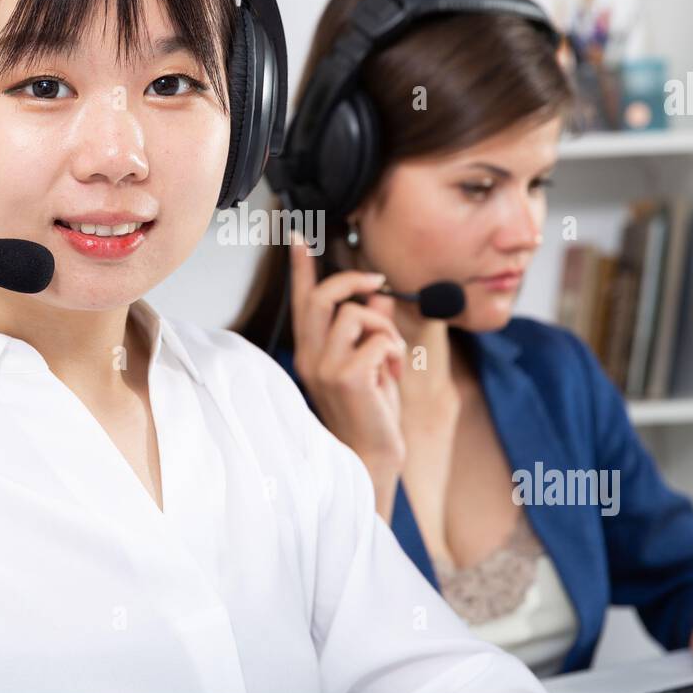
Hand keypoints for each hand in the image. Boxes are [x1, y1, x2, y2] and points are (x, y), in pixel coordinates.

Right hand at [288, 232, 406, 478]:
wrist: (371, 455)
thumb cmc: (371, 410)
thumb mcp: (372, 361)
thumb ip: (370, 326)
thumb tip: (378, 294)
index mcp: (311, 350)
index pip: (303, 300)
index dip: (301, 267)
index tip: (298, 236)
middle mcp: (311, 355)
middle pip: (324, 296)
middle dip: (354, 280)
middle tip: (378, 284)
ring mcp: (325, 366)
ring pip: (356, 314)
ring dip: (385, 327)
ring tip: (392, 353)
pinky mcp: (347, 376)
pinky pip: (378, 339)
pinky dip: (394, 350)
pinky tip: (393, 372)